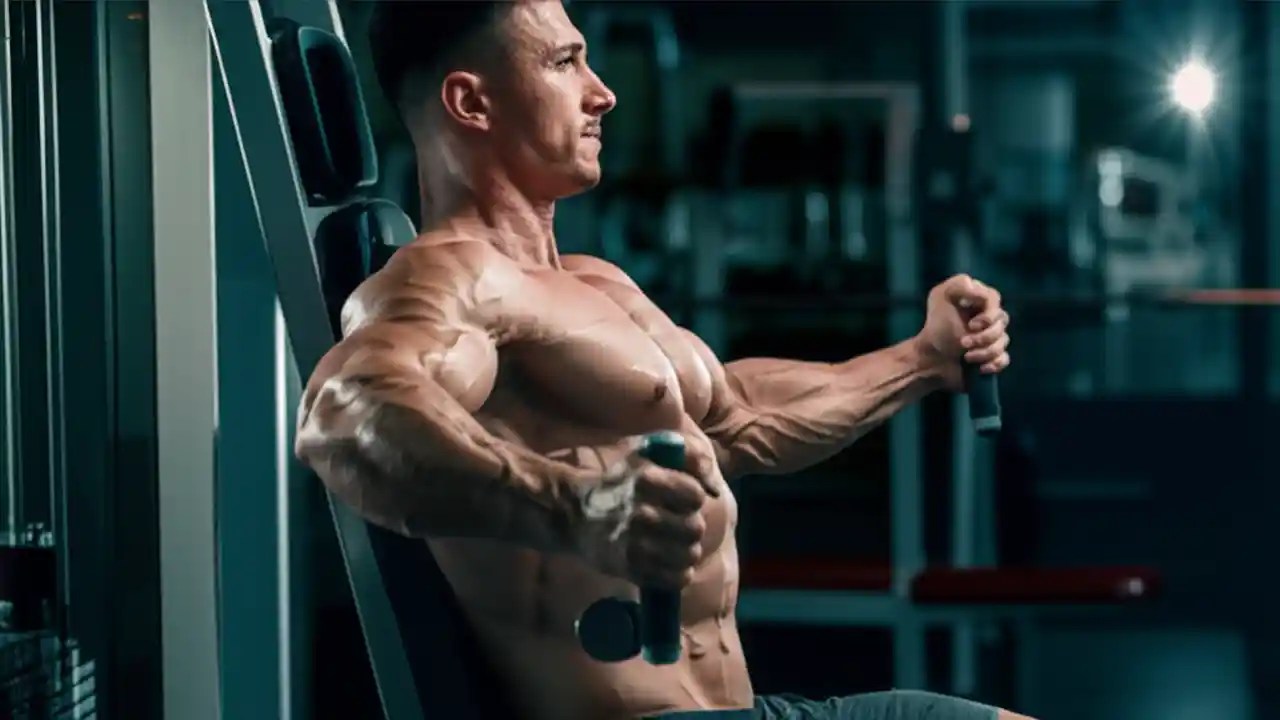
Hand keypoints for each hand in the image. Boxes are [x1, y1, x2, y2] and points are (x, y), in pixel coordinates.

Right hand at [572, 434, 720, 589]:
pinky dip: (678, 573)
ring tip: (673, 544)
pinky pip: (676, 579)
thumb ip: (690, 457)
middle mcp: (642, 512)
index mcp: (647, 479)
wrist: (575, 515)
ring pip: (690, 555)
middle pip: (696, 528)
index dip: (692, 498)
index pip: (696, 496)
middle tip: (676, 524)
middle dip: (690, 526)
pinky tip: (668, 562)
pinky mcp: (631, 569)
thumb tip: (714, 489)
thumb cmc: (619, 481)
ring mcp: (635, 543)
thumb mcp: (649, 452)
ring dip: (687, 551)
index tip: (679, 499)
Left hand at [916, 274, 1010, 391]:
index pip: (995, 299)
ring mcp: (993, 337)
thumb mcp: (940, 296)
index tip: (971, 325)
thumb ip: (960, 285)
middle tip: (964, 343)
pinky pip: (1004, 359)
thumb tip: (981, 291)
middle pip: (1002, 322)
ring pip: (1003, 342)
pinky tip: (981, 368)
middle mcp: (989, 316)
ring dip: (985, 352)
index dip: (988, 314)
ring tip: (967, 357)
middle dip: (984, 336)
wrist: (930, 358)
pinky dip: (994, 364)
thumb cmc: (936, 326)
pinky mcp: (992, 356)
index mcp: (979, 299)